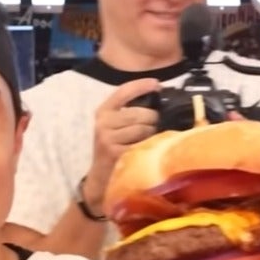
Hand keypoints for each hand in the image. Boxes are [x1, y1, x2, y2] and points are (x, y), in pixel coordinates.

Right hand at [83, 78, 161, 208]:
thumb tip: (158, 98)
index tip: (157, 83)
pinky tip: (148, 148)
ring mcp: (107, 139)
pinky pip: (140, 144)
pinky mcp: (114, 153)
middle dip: (152, 118)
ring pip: (142, 128)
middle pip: (138, 113)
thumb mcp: (115, 126)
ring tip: (150, 138)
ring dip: (152, 133)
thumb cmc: (114, 147)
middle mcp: (103, 122)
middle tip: (156, 124)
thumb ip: (129, 111)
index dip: (141, 85)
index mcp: (103, 111)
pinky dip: (148, 145)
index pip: (123, 91)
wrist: (101, 176)